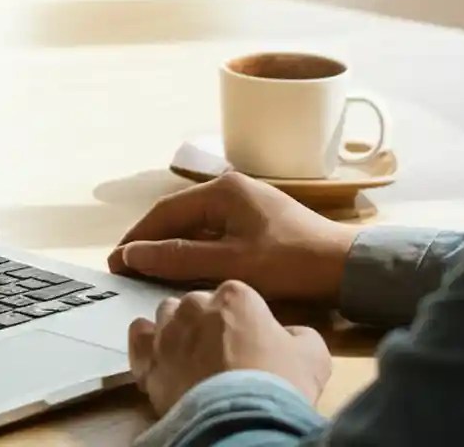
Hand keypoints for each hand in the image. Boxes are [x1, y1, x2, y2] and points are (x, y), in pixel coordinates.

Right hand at [109, 172, 358, 303]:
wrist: (348, 268)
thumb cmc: (291, 262)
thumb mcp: (232, 263)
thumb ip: (180, 258)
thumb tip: (133, 255)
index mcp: (224, 190)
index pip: (165, 212)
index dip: (137, 238)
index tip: (115, 262)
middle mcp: (231, 190)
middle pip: (178, 217)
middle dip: (151, 243)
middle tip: (126, 270)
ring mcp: (245, 206)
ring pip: (195, 228)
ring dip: (172, 249)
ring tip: (148, 273)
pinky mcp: (256, 224)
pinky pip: (213, 235)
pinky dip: (194, 252)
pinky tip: (185, 272)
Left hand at [128, 280, 331, 415]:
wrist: (241, 422)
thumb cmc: (279, 384)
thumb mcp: (313, 354)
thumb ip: (299, 334)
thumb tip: (290, 335)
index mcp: (235, 295)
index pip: (236, 295)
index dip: (243, 318)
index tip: (250, 339)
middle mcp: (195, 304)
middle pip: (199, 304)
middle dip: (209, 322)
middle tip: (223, 351)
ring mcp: (167, 330)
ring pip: (166, 315)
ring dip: (178, 329)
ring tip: (192, 356)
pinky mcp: (147, 358)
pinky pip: (138, 336)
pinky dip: (146, 341)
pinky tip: (159, 353)